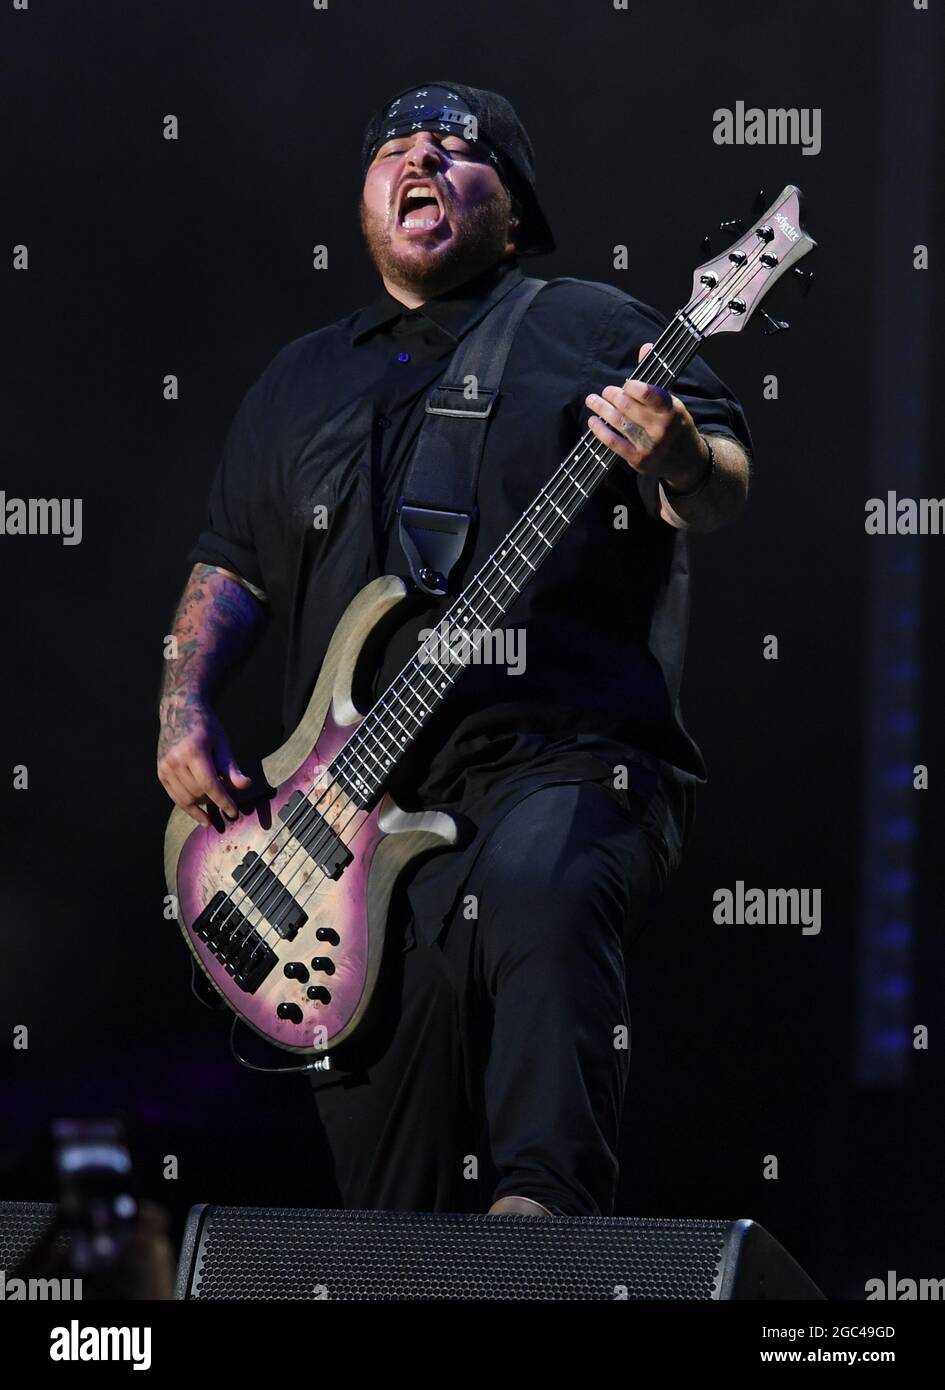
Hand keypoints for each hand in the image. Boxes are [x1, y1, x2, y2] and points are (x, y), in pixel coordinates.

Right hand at [157, 700, 252, 826]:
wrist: (178, 713)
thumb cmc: (205, 727)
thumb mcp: (222, 743)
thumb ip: (231, 767)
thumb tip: (245, 786)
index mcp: (193, 751)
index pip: (210, 785)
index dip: (223, 801)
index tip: (234, 813)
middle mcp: (175, 760)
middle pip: (198, 793)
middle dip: (215, 802)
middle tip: (228, 803)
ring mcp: (165, 767)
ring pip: (186, 799)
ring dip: (202, 806)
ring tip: (215, 805)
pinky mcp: (161, 773)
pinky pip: (175, 797)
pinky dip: (189, 808)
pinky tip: (201, 816)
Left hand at [584, 341, 710, 492]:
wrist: (686, 460)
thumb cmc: (676, 425)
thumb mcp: (672, 400)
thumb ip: (655, 377)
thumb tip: (645, 346)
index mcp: (671, 410)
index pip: (649, 394)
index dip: (633, 386)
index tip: (626, 384)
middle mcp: (661, 428)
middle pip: (629, 407)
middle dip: (613, 396)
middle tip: (606, 391)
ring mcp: (649, 445)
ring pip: (619, 423)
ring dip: (602, 409)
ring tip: (592, 401)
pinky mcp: (638, 459)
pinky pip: (614, 443)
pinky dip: (600, 431)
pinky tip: (593, 422)